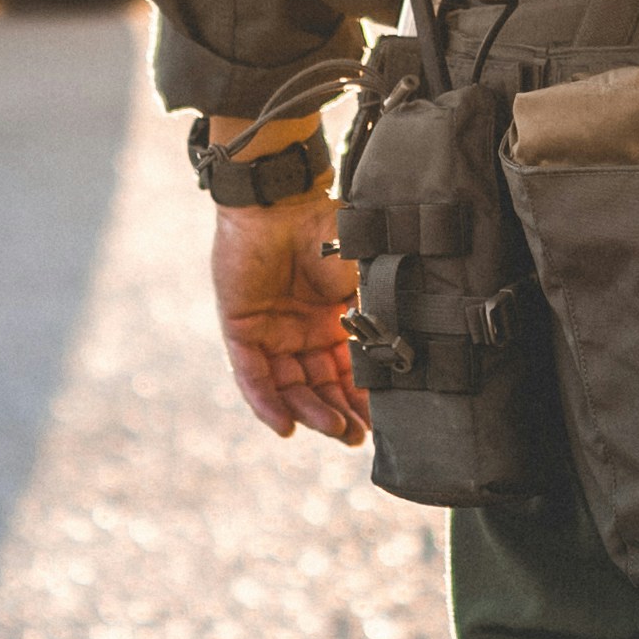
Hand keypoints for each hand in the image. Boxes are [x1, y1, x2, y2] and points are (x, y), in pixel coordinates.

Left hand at [213, 185, 366, 444]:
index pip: (346, 371)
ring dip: (310, 412)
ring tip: (334, 430)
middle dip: (337, 414)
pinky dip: (266, 403)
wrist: (284, 201)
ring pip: (288, 387)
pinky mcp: (240, 328)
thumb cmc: (328, 231)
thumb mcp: (363, 282)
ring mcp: (269, 331)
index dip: (361, 399)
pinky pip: (252, 376)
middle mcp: (299, 330)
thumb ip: (375, 320)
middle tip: (355, 437)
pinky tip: (286, 427)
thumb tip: (398, 366)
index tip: (379, 423)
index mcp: (331, 319)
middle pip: (318, 385)